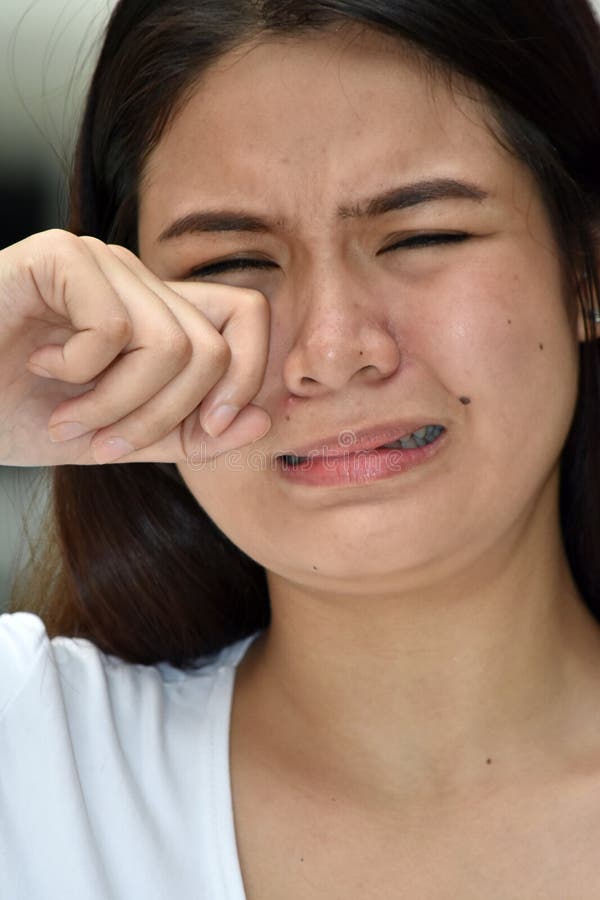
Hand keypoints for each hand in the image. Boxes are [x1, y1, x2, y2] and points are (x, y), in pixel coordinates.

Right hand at [0, 230, 270, 466]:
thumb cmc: (23, 413)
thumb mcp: (121, 438)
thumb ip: (190, 434)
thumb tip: (266, 421)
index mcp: (161, 310)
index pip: (249, 319)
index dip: (244, 380)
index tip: (205, 432)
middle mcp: (139, 278)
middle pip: (212, 347)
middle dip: (164, 416)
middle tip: (104, 440)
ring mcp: (101, 261)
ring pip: (170, 343)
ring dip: (118, 404)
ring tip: (70, 417)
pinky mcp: (60, 256)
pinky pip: (115, 327)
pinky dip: (82, 371)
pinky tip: (43, 367)